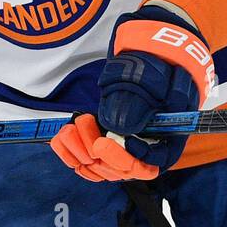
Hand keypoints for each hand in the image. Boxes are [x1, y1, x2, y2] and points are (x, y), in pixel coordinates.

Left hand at [51, 5, 214, 180]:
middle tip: (85, 128)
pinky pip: (86, 161)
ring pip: (101, 168)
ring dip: (81, 153)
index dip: (130, 159)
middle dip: (101, 154)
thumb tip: (122, 128)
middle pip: (123, 170)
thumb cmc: (157, 66)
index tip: (109, 142)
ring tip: (69, 129)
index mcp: (166, 138)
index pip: (151, 164)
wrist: (147, 56)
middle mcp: (144, 150)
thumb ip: (139, 101)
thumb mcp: (152, 78)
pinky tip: (60, 138)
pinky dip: (71, 153)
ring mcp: (122, 148)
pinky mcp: (103, 144)